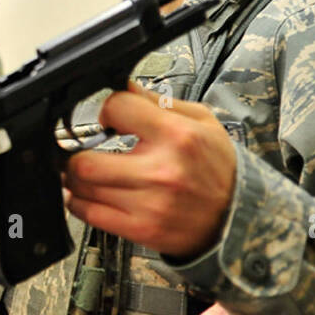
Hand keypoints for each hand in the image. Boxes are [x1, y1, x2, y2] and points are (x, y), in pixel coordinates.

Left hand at [63, 81, 236, 258]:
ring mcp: (149, 204)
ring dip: (76, 179)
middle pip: (85, 161)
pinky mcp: (142, 229)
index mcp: (177, 136)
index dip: (108, 110)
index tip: (110, 118)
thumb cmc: (219, 168)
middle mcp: (161, 171)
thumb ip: (159, 102)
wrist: (239, 216)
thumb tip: (123, 85)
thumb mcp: (202, 122)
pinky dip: (79, 203)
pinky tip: (88, 195)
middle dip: (77, 154)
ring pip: (82, 188)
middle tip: (83, 152)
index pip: (117, 109)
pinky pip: (90, 215)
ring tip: (87, 173)